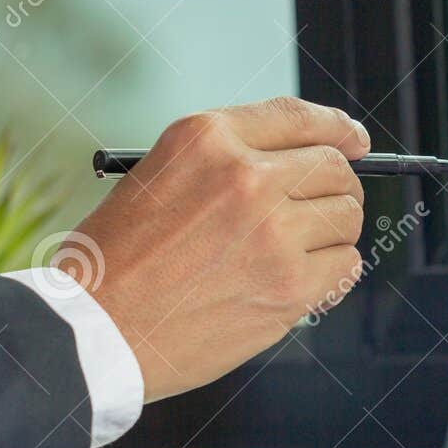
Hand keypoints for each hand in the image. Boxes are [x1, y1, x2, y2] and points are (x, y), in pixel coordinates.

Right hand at [67, 97, 370, 401]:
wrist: (94, 330)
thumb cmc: (115, 261)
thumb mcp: (159, 176)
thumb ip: (226, 162)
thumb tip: (301, 165)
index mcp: (208, 138)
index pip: (298, 116)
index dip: (337, 128)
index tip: (353, 141)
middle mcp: (246, 175)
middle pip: (333, 167)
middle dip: (338, 186)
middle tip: (326, 207)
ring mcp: (273, 232)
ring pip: (347, 218)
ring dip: (333, 233)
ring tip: (296, 252)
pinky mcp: (289, 286)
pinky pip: (345, 266)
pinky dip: (332, 273)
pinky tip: (297, 280)